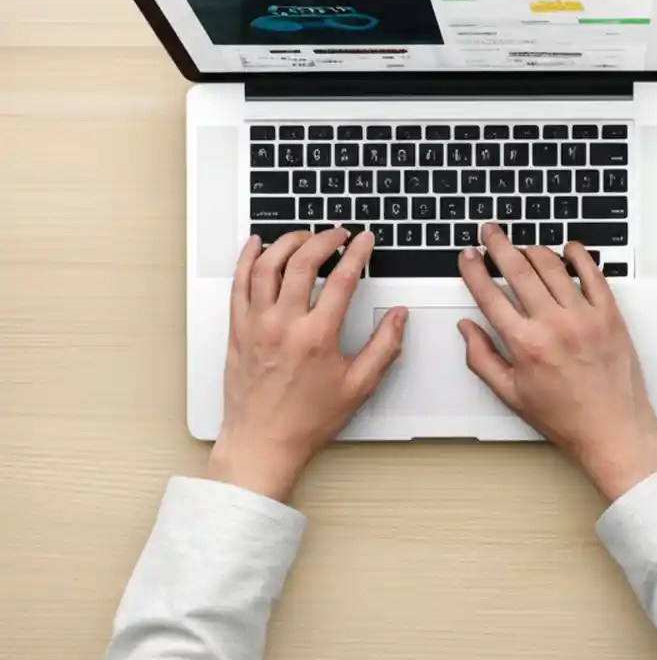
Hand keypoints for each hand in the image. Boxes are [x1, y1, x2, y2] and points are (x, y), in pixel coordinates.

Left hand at [210, 229, 406, 501]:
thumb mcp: (359, 386)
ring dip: (288, 242)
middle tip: (338, 233)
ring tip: (305, 236)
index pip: (341, 279)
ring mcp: (256, 324)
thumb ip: (384, 346)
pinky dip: (248, 258)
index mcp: (317, 337)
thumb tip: (398, 316)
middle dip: (324, 239)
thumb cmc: (306, 420)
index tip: (364, 240)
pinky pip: (239, 282)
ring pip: (268, 265)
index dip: (357, 253)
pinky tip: (257, 245)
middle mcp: (283, 324)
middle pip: (302, 261)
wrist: (262, 442)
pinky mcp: (237, 329)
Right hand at [458, 224, 656, 501]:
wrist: (612, 429)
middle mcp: (553, 324)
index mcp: (524, 344)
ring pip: (552, 265)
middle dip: (499, 244)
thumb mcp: (511, 394)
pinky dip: (578, 255)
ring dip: (533, 249)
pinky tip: (568, 249)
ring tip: (523, 246)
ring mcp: (584, 316)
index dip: (474, 270)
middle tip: (491, 231)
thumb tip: (466, 328)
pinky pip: (592, 273)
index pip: (489, 294)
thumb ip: (482, 358)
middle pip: (518, 269)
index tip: (469, 255)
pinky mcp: (609, 314)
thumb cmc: (566, 417)